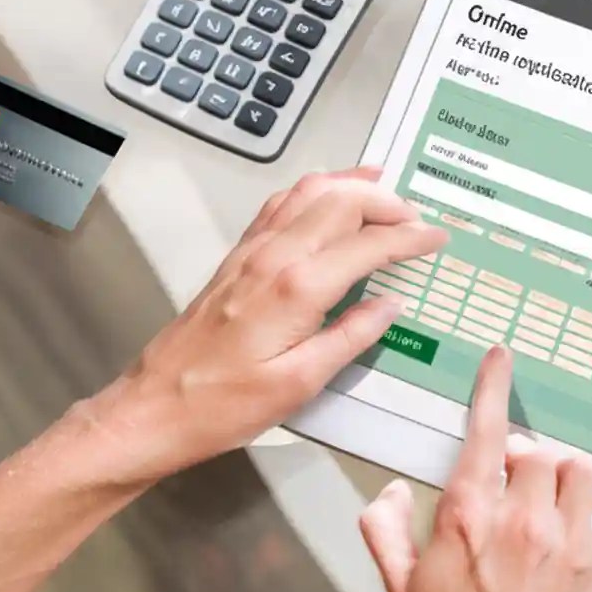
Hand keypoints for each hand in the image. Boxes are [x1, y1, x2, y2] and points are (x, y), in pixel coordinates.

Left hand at [86, 168, 447, 481]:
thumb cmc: (224, 405)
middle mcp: (273, 257)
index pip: (367, 245)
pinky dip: (314, 190)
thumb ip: (351, 337)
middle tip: (417, 217)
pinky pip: (281, 205)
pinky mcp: (237, 257)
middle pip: (340, 201)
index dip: (409, 237)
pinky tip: (329, 195)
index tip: (436, 237)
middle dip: (386, 202)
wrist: (156, 406)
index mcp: (295, 288)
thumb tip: (389, 305)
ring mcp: (251, 252)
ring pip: (308, 192)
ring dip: (351, 185)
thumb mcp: (301, 383)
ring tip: (384, 188)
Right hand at [360, 347, 591, 591]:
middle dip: (522, 458)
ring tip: (545, 502)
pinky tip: (559, 551)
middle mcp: (522, 520)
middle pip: (536, 449)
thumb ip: (385, 530)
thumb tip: (389, 496)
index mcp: (469, 516)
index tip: (501, 362)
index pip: (486, 431)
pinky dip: (580, 524)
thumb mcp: (402, 590)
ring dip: (561, 478)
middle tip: (511, 482)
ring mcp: (565, 539)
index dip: (493, 387)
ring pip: (578, 471)